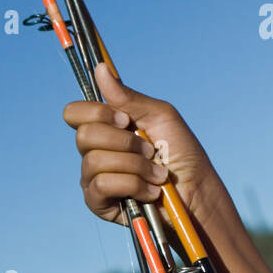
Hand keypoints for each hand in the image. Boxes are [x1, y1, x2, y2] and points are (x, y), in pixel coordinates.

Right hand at [62, 63, 211, 224]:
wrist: (197, 192)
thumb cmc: (181, 153)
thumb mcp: (160, 117)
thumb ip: (128, 97)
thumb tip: (100, 67)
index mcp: (106, 128)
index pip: (75, 113)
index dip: (97, 113)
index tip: (126, 121)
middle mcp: (94, 151)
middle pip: (84, 135)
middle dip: (125, 142)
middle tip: (150, 150)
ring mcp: (94, 178)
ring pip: (94, 161)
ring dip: (135, 166)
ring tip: (157, 173)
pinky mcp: (99, 204)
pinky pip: (101, 185)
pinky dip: (132, 184)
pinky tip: (150, 191)